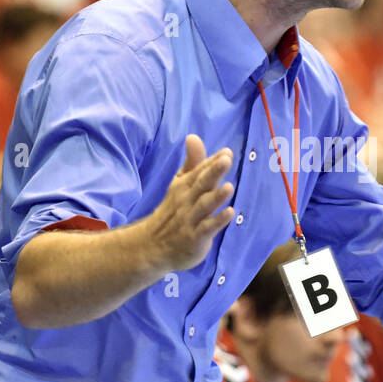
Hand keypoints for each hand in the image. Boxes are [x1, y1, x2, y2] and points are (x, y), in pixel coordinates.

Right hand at [146, 134, 235, 271]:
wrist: (153, 245)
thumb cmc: (174, 210)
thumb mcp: (180, 184)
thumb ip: (192, 162)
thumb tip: (193, 136)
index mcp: (184, 185)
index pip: (200, 171)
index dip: (213, 162)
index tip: (227, 152)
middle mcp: (187, 200)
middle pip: (201, 184)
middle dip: (213, 172)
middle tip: (226, 160)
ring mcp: (190, 219)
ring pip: (204, 206)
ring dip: (216, 196)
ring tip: (230, 186)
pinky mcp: (195, 237)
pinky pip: (207, 228)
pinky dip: (218, 221)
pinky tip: (229, 213)